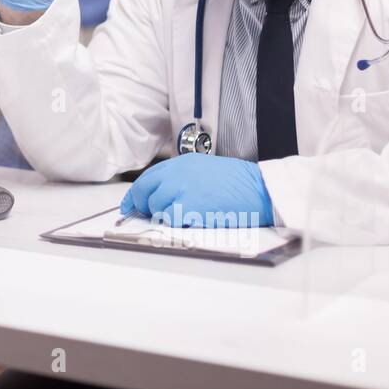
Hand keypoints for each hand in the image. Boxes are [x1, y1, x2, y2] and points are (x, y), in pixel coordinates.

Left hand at [121, 154, 274, 227]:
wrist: (260, 188)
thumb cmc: (237, 182)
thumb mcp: (204, 170)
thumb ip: (180, 178)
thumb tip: (158, 196)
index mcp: (180, 164)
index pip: (146, 178)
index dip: (133, 195)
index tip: (128, 206)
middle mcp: (177, 173)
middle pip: (144, 192)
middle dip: (145, 207)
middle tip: (152, 216)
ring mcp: (182, 189)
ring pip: (156, 208)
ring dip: (166, 216)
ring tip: (188, 214)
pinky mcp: (190, 206)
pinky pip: (170, 220)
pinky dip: (178, 224)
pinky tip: (194, 220)